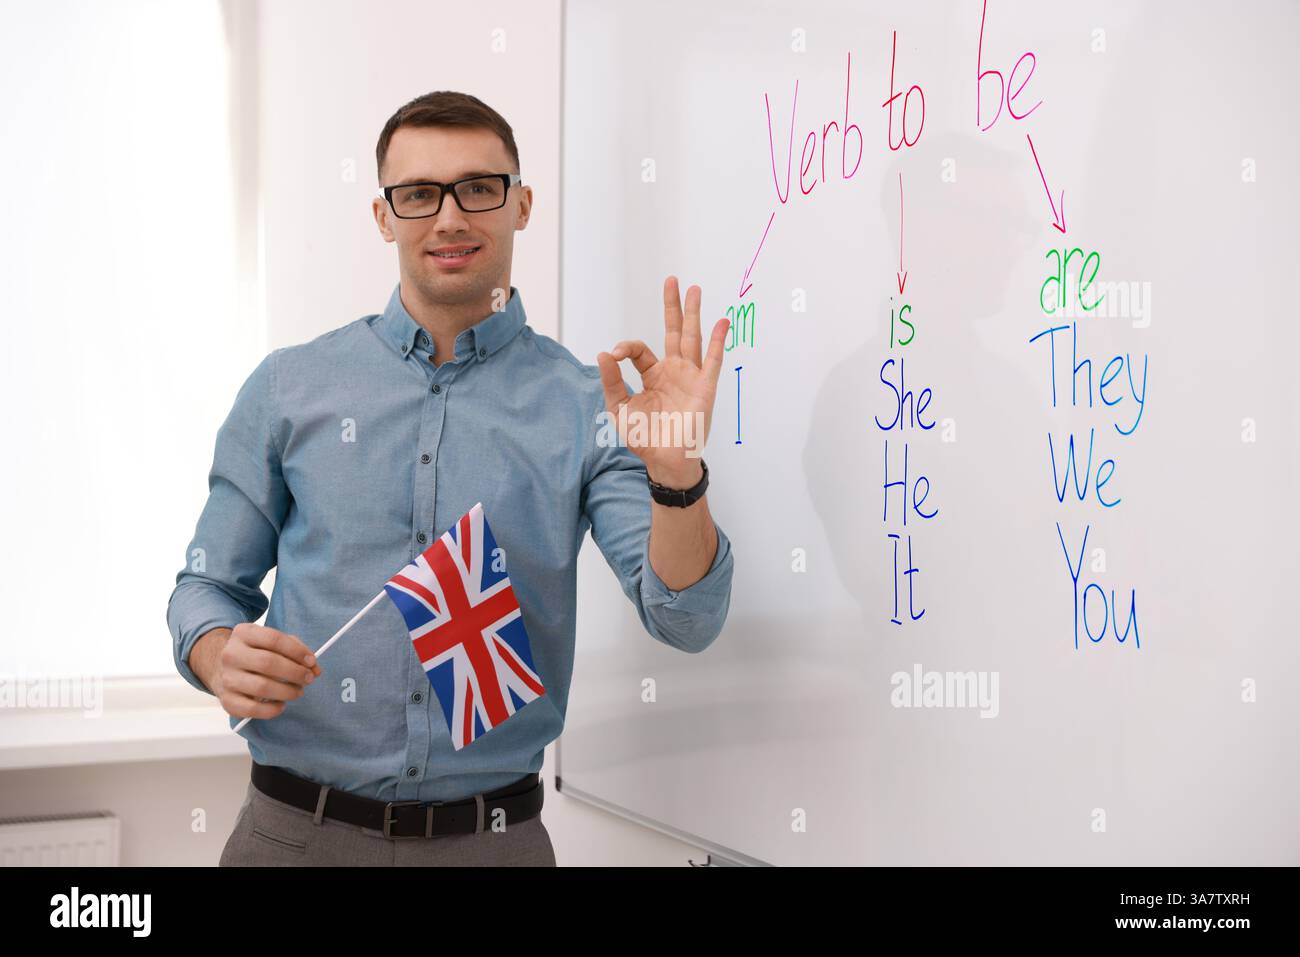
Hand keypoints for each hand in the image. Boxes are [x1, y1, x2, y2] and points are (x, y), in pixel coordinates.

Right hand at [203, 623, 320, 719]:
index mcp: (244, 633)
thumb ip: (296, 650)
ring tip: (297, 692)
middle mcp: (231, 654)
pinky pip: (252, 709)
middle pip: (268, 663)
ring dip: (287, 692)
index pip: (274, 639)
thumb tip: (315, 669)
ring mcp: (226, 678)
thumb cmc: (256, 654)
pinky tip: (281, 705)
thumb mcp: (273, 643)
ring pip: (262, 687)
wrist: (223, 669)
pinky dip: (272, 710)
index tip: (311, 661)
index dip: (297, 651)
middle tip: (308, 679)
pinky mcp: (226, 700)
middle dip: (295, 673)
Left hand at [596, 276, 728, 488]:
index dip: (626, 348)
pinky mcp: (705, 388)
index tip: (614, 355)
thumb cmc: (644, 438)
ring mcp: (691, 378)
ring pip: (693, 339)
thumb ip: (612, 380)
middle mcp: (674, 372)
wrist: (665, 461)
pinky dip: (717, 341)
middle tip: (673, 280)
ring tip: (695, 289)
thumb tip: (603, 353)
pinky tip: (721, 322)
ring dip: (694, 314)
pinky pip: (713, 360)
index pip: (640, 350)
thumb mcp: (619, 407)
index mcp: (653, 376)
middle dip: (673, 307)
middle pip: (674, 332)